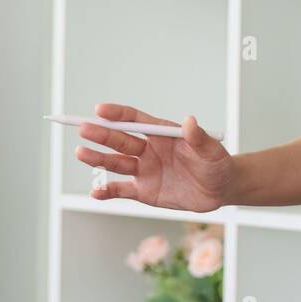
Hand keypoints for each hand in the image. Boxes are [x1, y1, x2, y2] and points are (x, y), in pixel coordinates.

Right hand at [75, 103, 231, 211]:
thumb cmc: (216, 163)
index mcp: (162, 133)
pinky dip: (107, 191)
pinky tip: (94, 192)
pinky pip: (121, 190)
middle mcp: (149, 149)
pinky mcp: (144, 191)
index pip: (135, 120)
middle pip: (120, 140)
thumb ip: (198, 137)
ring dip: (98, 158)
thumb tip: (189, 121)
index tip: (100, 109)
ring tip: (80, 152)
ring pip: (116, 163)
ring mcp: (144, 170)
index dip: (118, 114)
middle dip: (102, 134)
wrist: (219, 189)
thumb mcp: (211, 150)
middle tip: (83, 128)